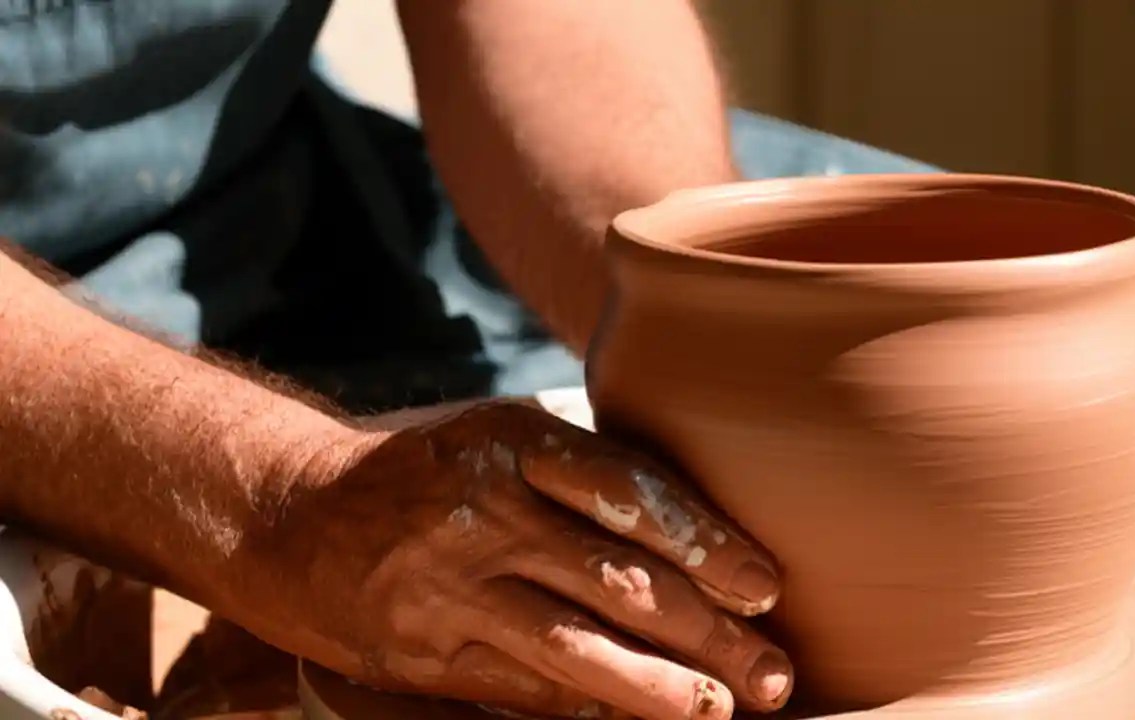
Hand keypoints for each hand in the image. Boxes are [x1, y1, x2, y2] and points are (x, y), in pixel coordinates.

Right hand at [252, 401, 791, 719]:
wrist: (291, 515)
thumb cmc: (424, 473)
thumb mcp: (495, 437)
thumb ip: (581, 474)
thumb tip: (699, 535)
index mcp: (510, 440)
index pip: (628, 491)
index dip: (706, 543)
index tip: (766, 588)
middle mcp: (483, 511)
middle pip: (618, 577)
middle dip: (707, 632)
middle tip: (772, 671)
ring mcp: (450, 586)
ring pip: (577, 645)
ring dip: (660, 687)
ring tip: (721, 712)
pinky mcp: (426, 653)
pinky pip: (525, 687)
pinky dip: (590, 705)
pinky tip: (640, 718)